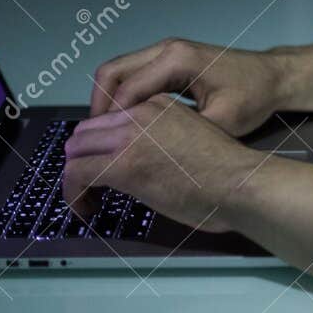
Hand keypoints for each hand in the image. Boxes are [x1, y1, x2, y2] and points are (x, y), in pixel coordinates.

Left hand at [62, 95, 258, 231]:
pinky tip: (85, 209)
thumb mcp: (191, 138)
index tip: (105, 169)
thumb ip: (163, 142)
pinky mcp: (122, 165)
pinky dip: (72, 194)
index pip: (109, 119)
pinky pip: (76, 175)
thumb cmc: (228, 171)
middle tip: (90, 187)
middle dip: (81, 160)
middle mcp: (139, 113)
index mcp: (158, 104)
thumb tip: (145, 166)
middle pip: (85, 132)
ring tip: (85, 200)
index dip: (100, 146)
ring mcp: (129, 137)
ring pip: (75, 151)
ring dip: (74, 178)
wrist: (239, 183)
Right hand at [90, 38, 285, 136]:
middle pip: (111, 72)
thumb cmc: (254, 96)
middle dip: (100, 107)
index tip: (106, 147)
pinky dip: (123, 98)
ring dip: (108, 102)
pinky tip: (126, 124)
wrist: (273, 77)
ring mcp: (165, 52)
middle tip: (98, 140)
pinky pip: (132, 76)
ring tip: (109, 135)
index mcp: (178, 59)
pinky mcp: (168, 61)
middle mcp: (166, 49)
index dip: (113, 119)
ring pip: (117, 73)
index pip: (127, 88)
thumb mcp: (223, 121)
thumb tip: (151, 153)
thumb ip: (185, 133)